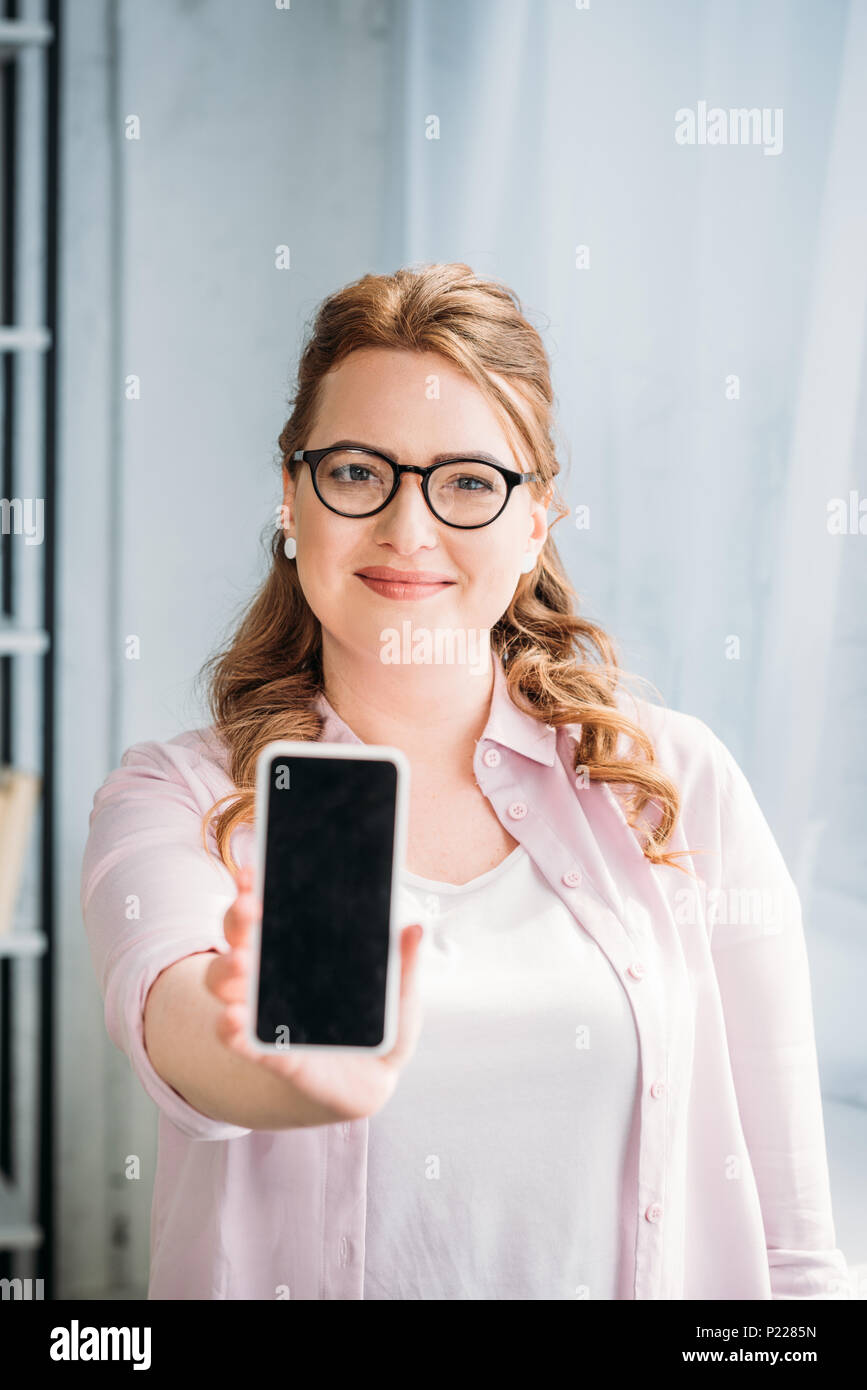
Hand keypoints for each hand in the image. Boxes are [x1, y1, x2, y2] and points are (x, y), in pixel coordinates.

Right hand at [205, 864, 424, 1123]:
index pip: (268, 912)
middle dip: (237, 919)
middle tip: (248, 909)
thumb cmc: (378, 1027)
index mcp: (297, 950)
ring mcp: (263, 1012)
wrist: (373, 1080)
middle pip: (239, 937)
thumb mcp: (398, 994)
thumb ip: (404, 965)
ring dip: (226, 970)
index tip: (253, 872)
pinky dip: (230, 1029)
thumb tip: (416, 928)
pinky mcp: (268, 1052)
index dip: (255, 890)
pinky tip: (233, 1018)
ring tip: (240, 965)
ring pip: (223, 982)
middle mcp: (270, 975)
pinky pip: (239, 1038)